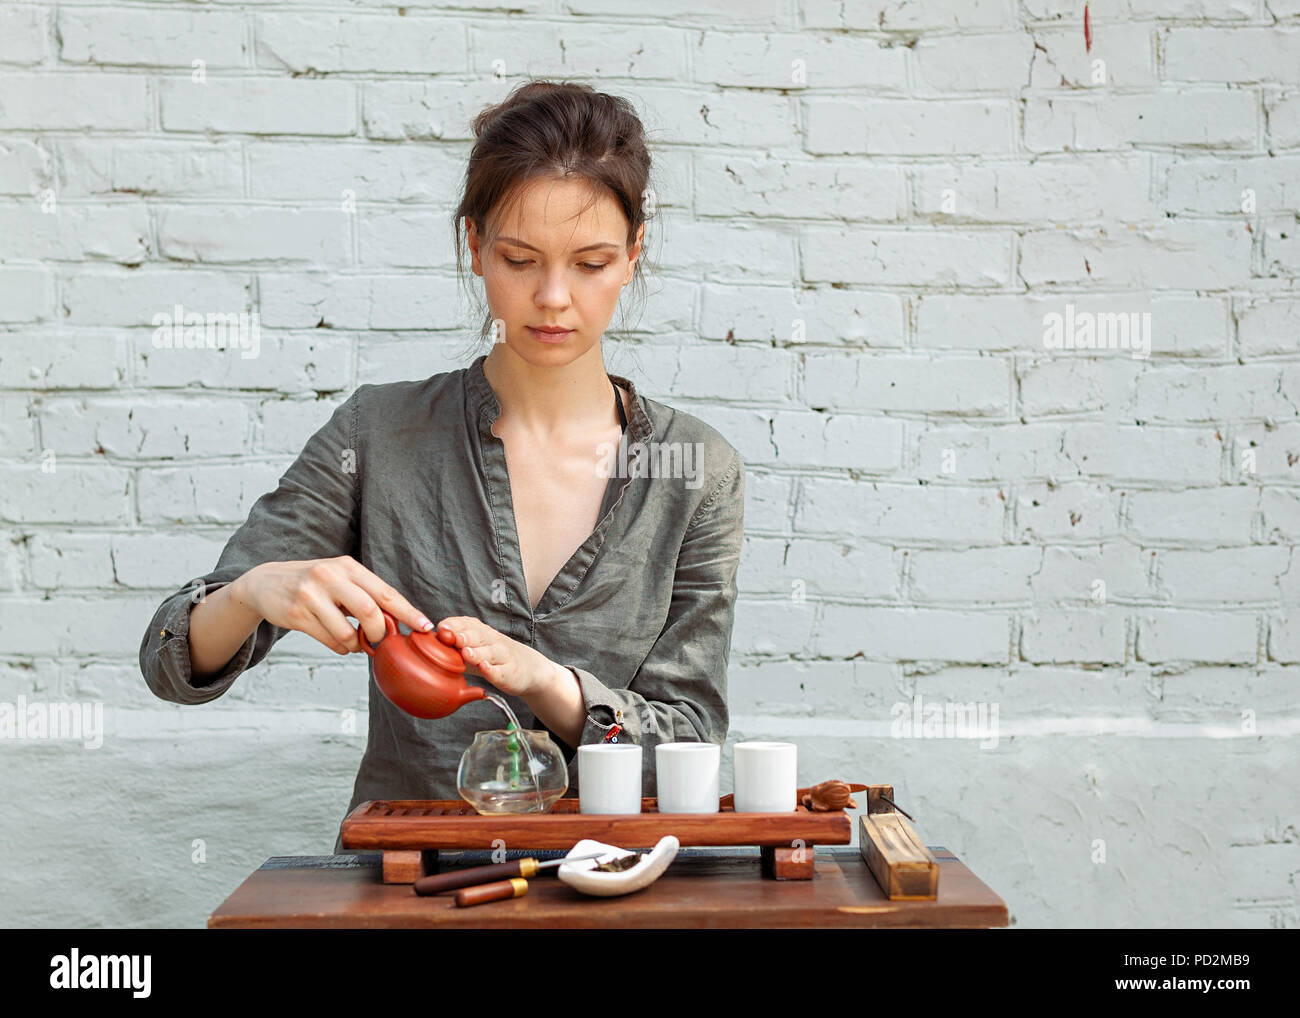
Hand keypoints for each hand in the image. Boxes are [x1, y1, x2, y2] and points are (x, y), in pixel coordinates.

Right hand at [236, 555, 433, 654]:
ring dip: (356, 645)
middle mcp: (331, 576)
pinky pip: (330, 641)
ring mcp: (312, 594)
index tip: (426, 627)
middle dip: (379, 634)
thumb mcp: (339, 578)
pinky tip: (338, 642)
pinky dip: (340, 648)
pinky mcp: (297, 613)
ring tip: (354, 642)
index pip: (386, 592)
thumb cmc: (313, 584)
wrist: (265, 583)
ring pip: (348, 633)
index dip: (408, 612)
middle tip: (379, 642)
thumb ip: (365, 595)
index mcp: (348, 566)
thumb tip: (398, 622)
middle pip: (370, 613)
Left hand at [435, 615, 563, 697]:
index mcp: (479, 631)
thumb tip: (420, 645)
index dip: (453, 626)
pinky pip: (501, 670)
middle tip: (453, 638)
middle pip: (477, 635)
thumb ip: (449, 647)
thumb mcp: (470, 649)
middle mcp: (491, 640)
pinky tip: (485, 669)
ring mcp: (502, 656)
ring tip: (466, 653)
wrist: (527, 668)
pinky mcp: (510, 672)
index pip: (465, 624)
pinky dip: (493, 670)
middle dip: (464, 636)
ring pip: (489, 652)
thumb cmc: (490, 658)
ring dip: (477, 652)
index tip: (441, 628)